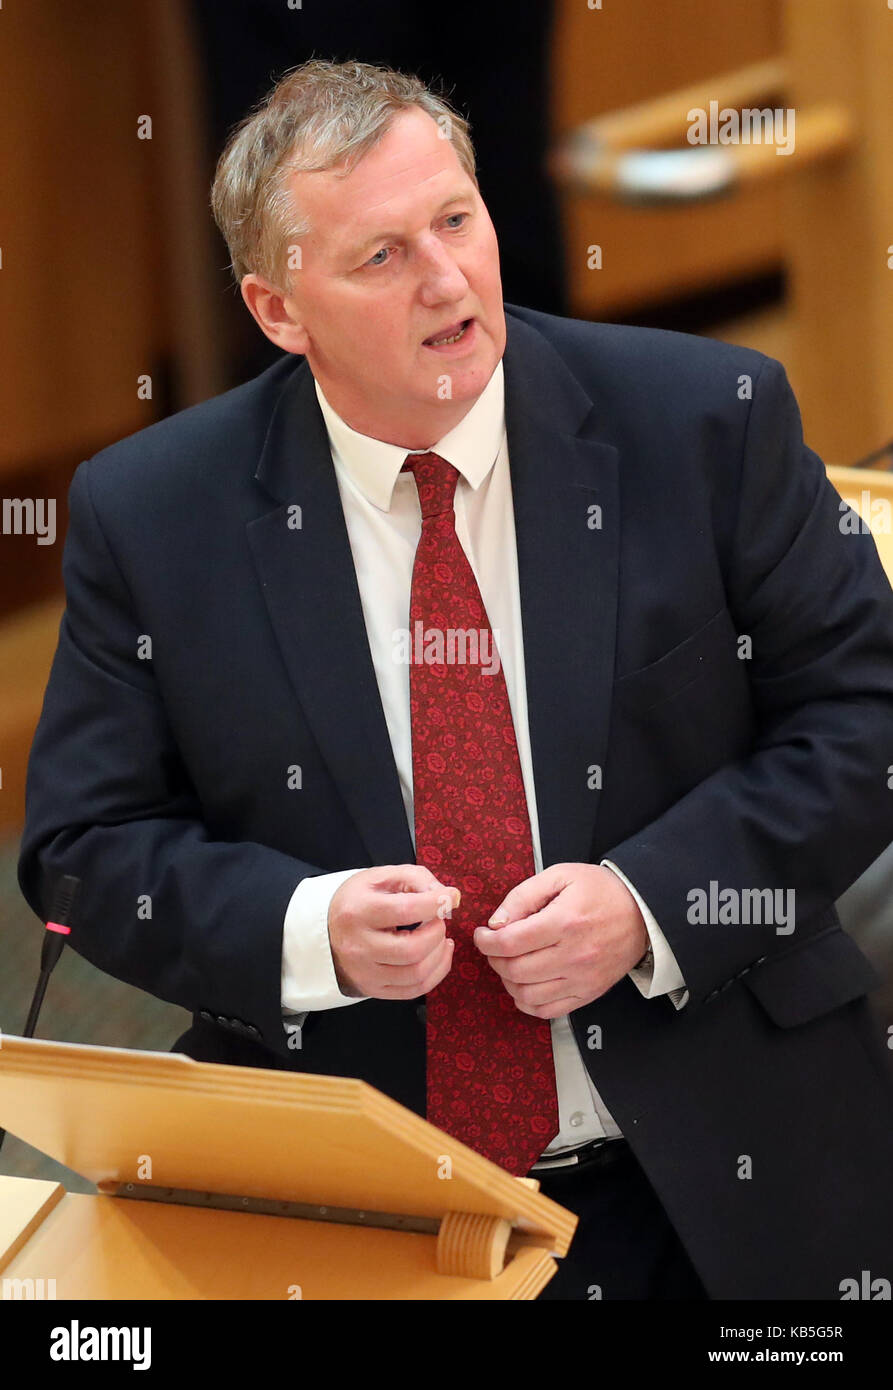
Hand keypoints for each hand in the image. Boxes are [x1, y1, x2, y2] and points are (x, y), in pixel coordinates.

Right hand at [328, 864, 459, 999]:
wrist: (326, 930)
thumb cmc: (358, 900)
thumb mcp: (381, 877)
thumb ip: (415, 878)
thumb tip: (447, 896)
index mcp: (358, 912)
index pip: (404, 910)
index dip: (435, 903)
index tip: (451, 896)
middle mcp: (358, 947)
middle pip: (412, 949)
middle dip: (437, 933)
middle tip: (439, 919)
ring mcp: (365, 973)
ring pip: (416, 974)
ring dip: (440, 954)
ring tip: (441, 937)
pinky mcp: (373, 989)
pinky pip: (413, 990)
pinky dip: (436, 973)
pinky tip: (438, 955)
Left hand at [473, 862, 648, 1018]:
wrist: (643, 913)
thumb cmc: (600, 890)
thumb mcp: (561, 875)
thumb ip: (524, 896)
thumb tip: (496, 923)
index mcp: (564, 922)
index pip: (510, 942)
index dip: (486, 941)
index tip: (482, 934)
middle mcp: (573, 955)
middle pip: (515, 970)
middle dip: (494, 959)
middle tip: (494, 947)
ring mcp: (582, 979)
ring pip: (528, 995)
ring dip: (508, 982)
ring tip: (508, 964)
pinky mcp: (589, 993)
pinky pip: (548, 1011)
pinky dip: (527, 1003)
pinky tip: (524, 985)